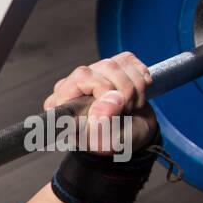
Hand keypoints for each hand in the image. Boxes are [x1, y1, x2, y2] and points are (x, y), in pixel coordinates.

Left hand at [44, 52, 158, 154]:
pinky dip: (140, 77)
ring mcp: (91, 75)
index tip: (115, 107)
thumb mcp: (107, 142)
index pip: (81, 77)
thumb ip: (104, 125)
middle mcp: (72, 87)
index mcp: (63, 105)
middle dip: (124, 90)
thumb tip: (110, 100)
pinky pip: (128, 59)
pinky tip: (137, 94)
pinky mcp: (110, 70)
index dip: (104, 88)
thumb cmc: (113, 142)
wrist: (132, 137)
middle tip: (126, 110)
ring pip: (117, 63)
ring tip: (131, 106)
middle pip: (104, 66)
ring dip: (135, 86)